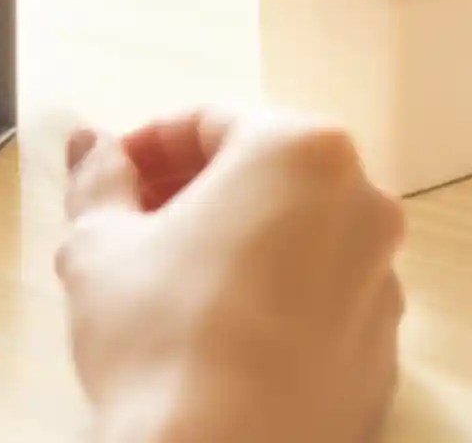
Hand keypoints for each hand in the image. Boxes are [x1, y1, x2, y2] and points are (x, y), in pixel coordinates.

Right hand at [57, 109, 405, 442]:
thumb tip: (90, 148)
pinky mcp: (381, 350)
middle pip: (263, 172)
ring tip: (167, 279)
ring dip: (232, 240)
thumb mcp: (98, 243)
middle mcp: (361, 207)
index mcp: (299, 156)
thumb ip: (98, 178)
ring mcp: (382, 283)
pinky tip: (213, 331)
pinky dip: (271, 295)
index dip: (148, 143)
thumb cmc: (161, 341)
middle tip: (131, 219)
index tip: (112, 172)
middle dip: (191, 189)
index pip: (212, 120)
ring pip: (295, 235)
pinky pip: (319, 298)